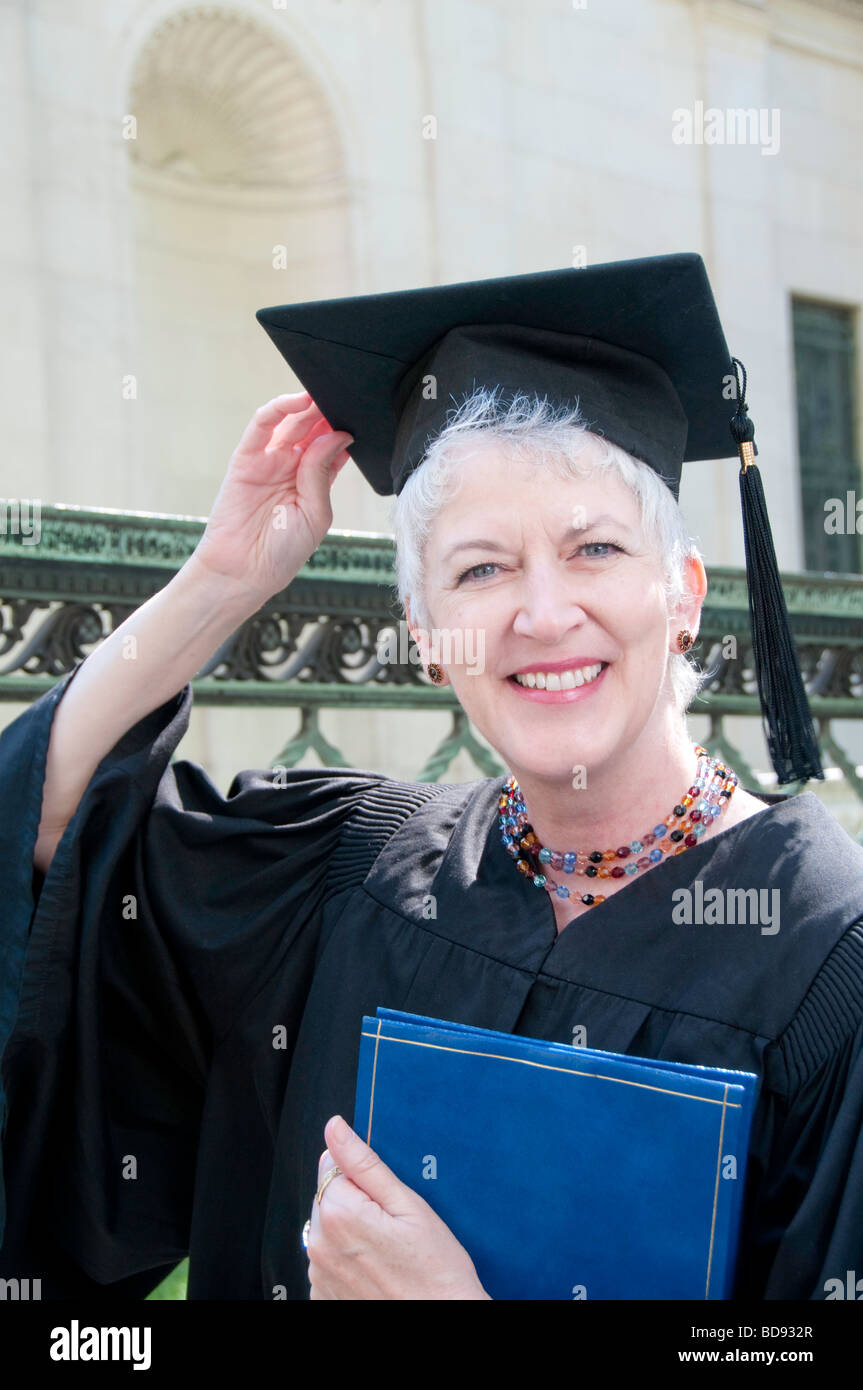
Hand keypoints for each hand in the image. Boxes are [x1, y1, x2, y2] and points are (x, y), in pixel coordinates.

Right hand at [190, 391, 353, 605]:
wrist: (244, 572)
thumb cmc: (282, 552)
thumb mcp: (315, 513)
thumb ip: (322, 473)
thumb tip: (335, 435)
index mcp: (313, 482)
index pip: (332, 447)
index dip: (345, 432)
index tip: (361, 418)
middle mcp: (291, 468)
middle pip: (313, 429)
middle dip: (328, 414)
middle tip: (344, 399)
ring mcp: (268, 461)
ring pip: (291, 422)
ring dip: (308, 406)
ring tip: (325, 395)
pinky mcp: (245, 458)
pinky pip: (261, 426)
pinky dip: (278, 409)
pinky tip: (298, 402)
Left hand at [306, 1116, 490, 1299]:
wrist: (444, 1320)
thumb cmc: (435, 1271)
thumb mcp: (408, 1205)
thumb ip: (363, 1163)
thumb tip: (335, 1128)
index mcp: (338, 1213)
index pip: (333, 1168)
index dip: (364, 1180)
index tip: (388, 1203)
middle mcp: (320, 1246)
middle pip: (328, 1200)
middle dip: (355, 1205)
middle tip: (393, 1229)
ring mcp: (319, 1276)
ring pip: (329, 1233)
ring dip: (351, 1235)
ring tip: (389, 1254)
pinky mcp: (323, 1298)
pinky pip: (329, 1264)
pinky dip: (348, 1264)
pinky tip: (377, 1273)